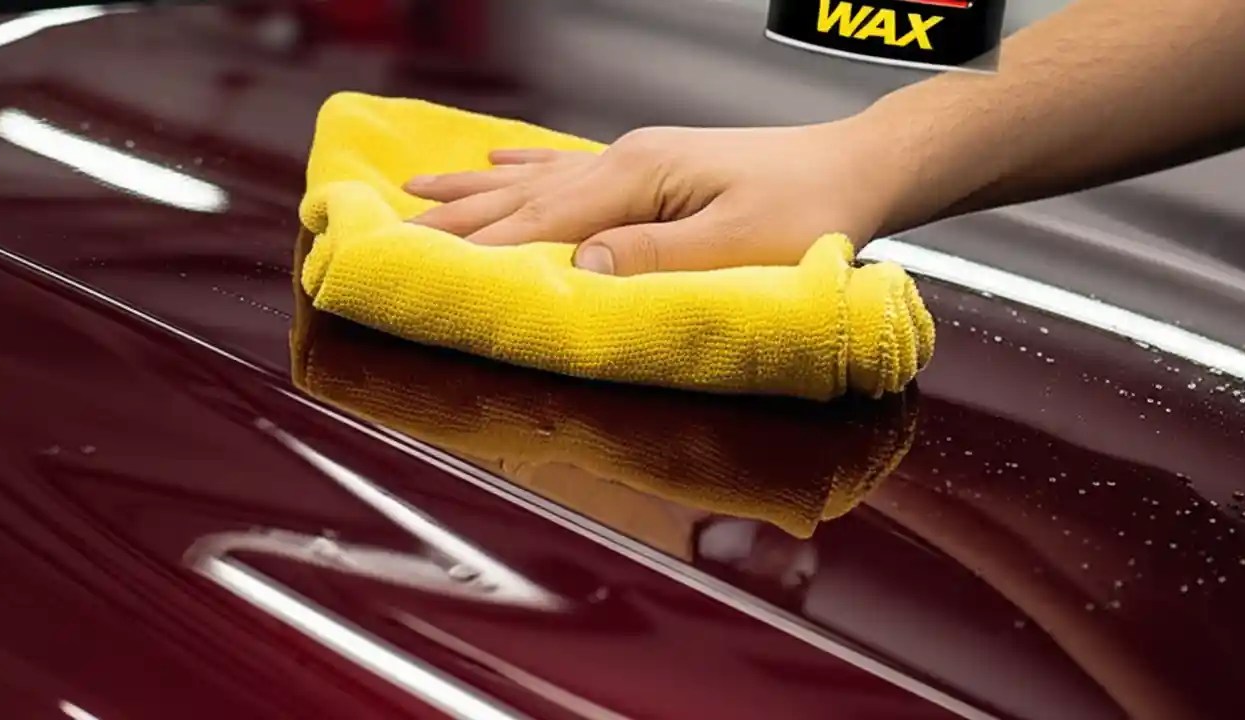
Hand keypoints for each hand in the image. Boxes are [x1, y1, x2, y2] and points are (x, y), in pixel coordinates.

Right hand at [402, 120, 907, 275]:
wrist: (856, 167)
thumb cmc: (810, 211)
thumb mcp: (741, 246)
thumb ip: (658, 257)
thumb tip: (579, 268)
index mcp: (639, 179)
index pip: (541, 219)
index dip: (478, 246)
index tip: (415, 260)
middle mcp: (625, 161)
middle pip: (522, 195)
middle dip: (454, 218)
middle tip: (389, 232)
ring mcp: (636, 159)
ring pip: (535, 177)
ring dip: (474, 190)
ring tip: (417, 192)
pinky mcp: (651, 165)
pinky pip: (566, 166)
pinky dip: (524, 169)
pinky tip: (498, 161)